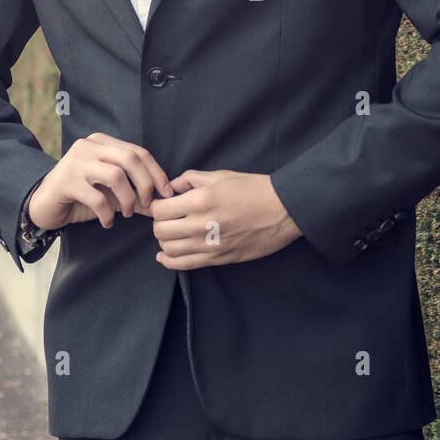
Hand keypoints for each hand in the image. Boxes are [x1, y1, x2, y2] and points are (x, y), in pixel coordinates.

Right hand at [29, 133, 173, 230]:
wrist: (43, 204)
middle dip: (145, 184)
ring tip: (126, 214)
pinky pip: (97, 197)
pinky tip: (107, 221)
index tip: (167, 193)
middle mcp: (88, 146)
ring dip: (127, 199)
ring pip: (116, 175)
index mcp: (102, 142)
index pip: (138, 152)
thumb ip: (134, 193)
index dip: (157, 172)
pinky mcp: (66, 182)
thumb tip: (162, 203)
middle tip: (146, 204)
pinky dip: (108, 213)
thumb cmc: (81, 196)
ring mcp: (75, 162)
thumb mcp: (110, 191)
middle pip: (130, 159)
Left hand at [148, 170, 301, 269]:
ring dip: (164, 240)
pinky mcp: (218, 258)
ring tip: (171, 232)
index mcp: (200, 200)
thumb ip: (191, 179)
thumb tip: (172, 186)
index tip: (162, 204)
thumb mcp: (221, 175)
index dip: (156, 206)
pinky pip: (184, 264)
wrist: (283, 211)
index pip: (159, 209)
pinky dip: (169, 261)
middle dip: (158, 222)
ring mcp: (210, 244)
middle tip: (166, 217)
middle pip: (160, 230)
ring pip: (169, 248)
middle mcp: (201, 224)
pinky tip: (164, 256)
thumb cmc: (254, 189)